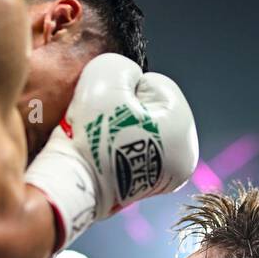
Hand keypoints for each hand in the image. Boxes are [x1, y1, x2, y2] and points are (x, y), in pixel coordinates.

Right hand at [25, 53, 198, 249]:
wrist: (73, 186)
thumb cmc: (95, 132)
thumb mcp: (106, 76)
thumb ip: (123, 67)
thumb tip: (127, 80)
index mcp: (184, 128)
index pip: (151, 85)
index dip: (122, 89)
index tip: (108, 109)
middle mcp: (184, 157)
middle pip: (147, 111)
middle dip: (122, 111)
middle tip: (101, 125)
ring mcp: (166, 178)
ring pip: (137, 133)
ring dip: (117, 131)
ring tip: (99, 142)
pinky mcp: (145, 190)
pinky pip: (128, 156)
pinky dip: (115, 152)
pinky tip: (101, 158)